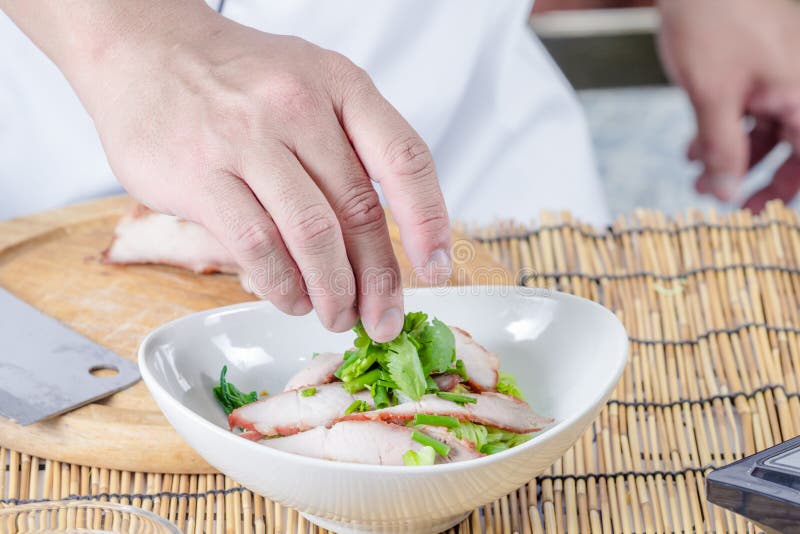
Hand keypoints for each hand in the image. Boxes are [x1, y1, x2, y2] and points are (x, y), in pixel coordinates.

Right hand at [70, 4, 450, 340]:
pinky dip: (282, 285)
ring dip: (333, 291)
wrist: (146, 50)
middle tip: (385, 319)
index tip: (436, 270)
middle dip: (380, 279)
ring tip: (338, 316)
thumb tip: (377, 243)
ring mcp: (247, 139)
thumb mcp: (311, 85)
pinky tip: (291, 299)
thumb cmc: (240, 80)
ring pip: (312, 236)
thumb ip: (348, 149)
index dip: (428, 223)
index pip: (405, 158)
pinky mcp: (201, 175)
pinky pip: (257, 246)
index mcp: (340, 85)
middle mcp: (298, 107)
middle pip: (359, 211)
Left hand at [658, 0, 799, 210]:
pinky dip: (724, 131)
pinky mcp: (758, 69)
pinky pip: (750, 110)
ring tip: (695, 179)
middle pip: (792, 148)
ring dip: (731, 157)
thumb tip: (726, 194)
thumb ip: (722, 149)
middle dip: (754, 178)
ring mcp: (780, 76)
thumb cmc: (712, 25)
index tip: (759, 215)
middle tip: (724, 205)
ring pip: (766, 131)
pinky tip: (692, 149)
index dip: (787, 190)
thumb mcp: (712, 96)